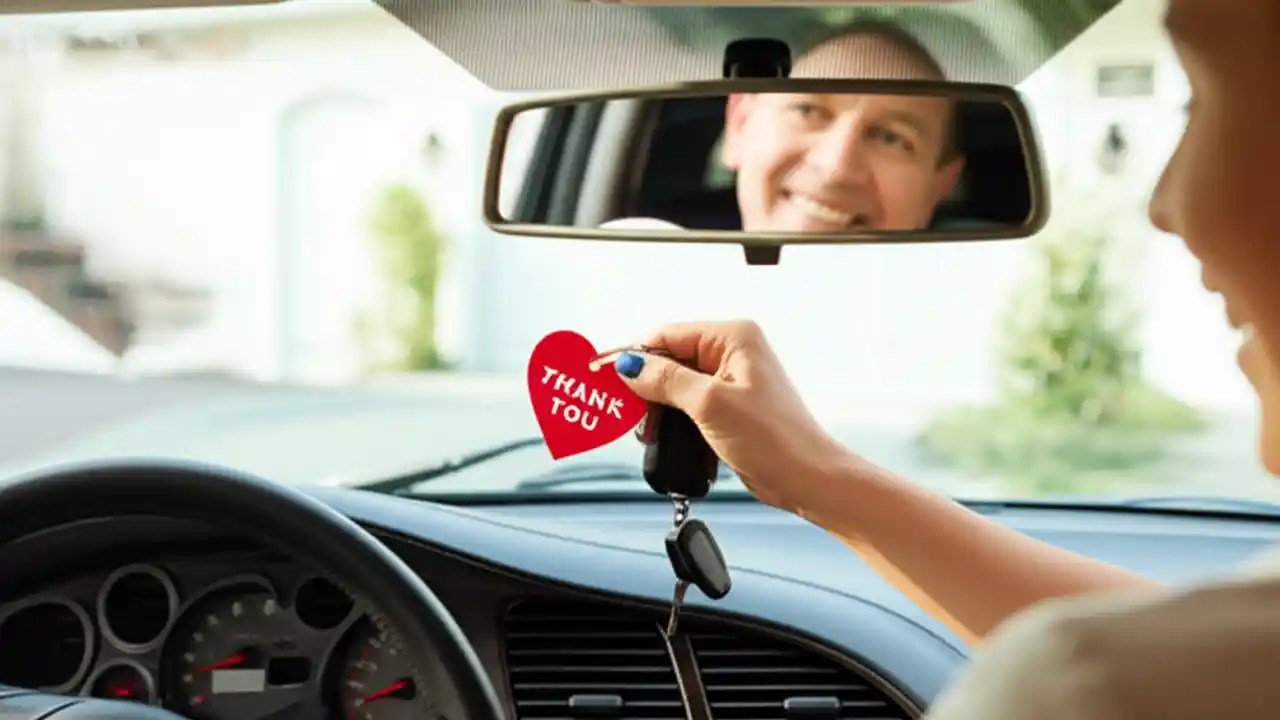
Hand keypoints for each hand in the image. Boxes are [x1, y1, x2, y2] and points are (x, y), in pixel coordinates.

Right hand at [611, 320, 852, 513]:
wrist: (806, 479)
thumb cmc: (773, 439)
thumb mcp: (710, 405)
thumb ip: (666, 381)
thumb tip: (628, 366)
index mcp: (732, 337)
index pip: (668, 334)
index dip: (632, 354)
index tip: (603, 374)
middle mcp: (731, 353)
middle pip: (668, 358)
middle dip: (643, 385)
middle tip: (622, 411)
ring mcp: (730, 381)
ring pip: (674, 384)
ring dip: (655, 406)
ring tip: (644, 431)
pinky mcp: (728, 407)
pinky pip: (687, 404)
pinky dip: (671, 419)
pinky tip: (661, 437)